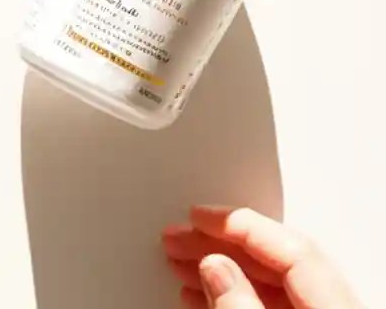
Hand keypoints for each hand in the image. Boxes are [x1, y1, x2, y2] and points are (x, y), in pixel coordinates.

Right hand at [162, 205, 363, 307]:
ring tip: (179, 259)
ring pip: (271, 281)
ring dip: (220, 269)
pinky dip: (232, 294)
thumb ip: (240, 304)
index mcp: (337, 305)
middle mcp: (335, 305)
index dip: (241, 224)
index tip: (199, 215)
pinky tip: (199, 292)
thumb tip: (214, 267)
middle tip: (177, 234)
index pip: (292, 246)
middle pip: (279, 260)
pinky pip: (269, 302)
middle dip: (221, 244)